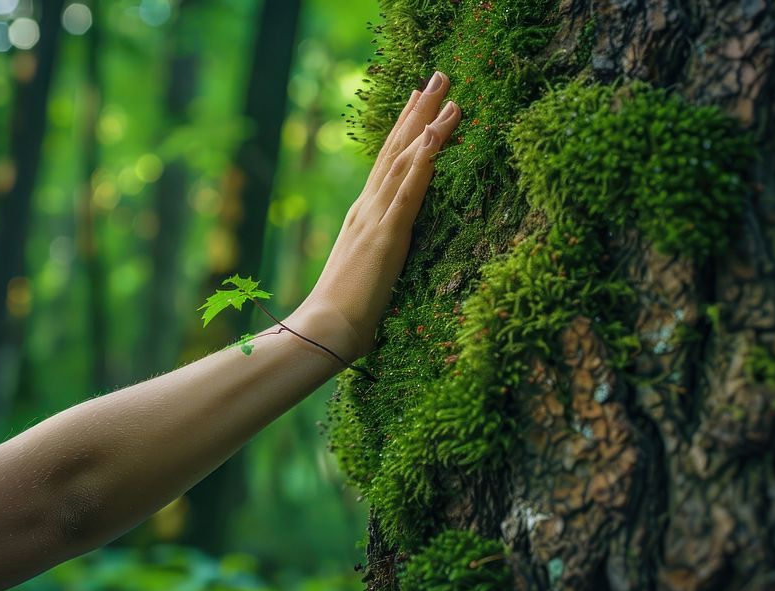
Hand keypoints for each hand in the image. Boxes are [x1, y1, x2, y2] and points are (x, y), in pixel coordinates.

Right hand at [296, 71, 460, 360]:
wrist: (325, 330)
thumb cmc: (343, 313)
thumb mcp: (366, 273)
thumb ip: (377, 255)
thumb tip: (387, 256)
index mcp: (364, 217)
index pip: (387, 165)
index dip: (405, 131)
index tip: (420, 102)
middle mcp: (367, 209)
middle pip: (396, 151)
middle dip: (419, 112)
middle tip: (439, 76)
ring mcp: (375, 219)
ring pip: (405, 162)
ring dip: (428, 126)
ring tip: (450, 95)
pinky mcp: (386, 235)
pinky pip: (408, 192)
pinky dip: (422, 162)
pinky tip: (435, 137)